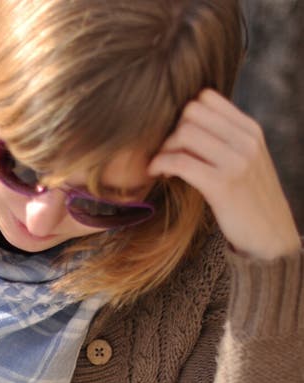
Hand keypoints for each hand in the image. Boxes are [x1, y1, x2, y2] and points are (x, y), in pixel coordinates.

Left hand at [148, 89, 300, 259]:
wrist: (272, 237)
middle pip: (191, 111)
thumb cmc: (252, 202)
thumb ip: (227, 140)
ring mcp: (236, 161)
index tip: (178, 138)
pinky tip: (158, 175)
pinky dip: (161, 165)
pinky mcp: (222, 185)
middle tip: (166, 154)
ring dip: (164, 149)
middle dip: (171, 130)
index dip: (184, 115)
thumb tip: (192, 125)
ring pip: (184, 134)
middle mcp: (245, 140)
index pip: (207, 97)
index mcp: (250, 130)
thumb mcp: (248, 161)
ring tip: (162, 167)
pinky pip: (181, 162)